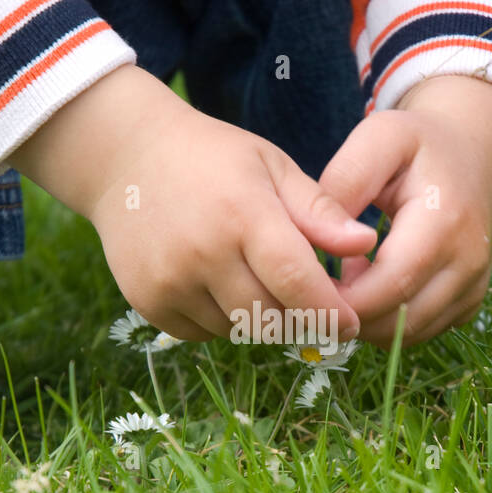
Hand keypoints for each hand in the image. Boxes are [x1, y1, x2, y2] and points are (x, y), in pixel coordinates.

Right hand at [12, 65, 375, 340]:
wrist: (124, 158)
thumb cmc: (213, 159)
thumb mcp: (272, 168)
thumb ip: (319, 212)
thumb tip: (367, 245)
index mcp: (244, 214)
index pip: (298, 284)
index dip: (330, 313)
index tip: (350, 324)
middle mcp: (204, 253)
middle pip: (272, 318)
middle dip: (299, 320)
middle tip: (309, 305)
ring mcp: (170, 281)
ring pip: (238, 331)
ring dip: (260, 320)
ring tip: (259, 282)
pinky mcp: (147, 301)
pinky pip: (203, 334)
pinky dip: (222, 322)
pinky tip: (220, 286)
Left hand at [319, 75, 491, 347]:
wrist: (471, 154)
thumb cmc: (417, 144)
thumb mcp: (379, 138)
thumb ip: (345, 182)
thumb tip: (317, 237)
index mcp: (445, 223)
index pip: (391, 285)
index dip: (342, 298)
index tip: (304, 283)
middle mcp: (469, 263)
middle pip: (398, 320)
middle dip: (347, 315)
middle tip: (313, 285)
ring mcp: (473, 288)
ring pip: (407, 335)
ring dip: (365, 319)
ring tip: (345, 275)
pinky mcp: (469, 303)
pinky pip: (419, 333)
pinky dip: (387, 321)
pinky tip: (371, 283)